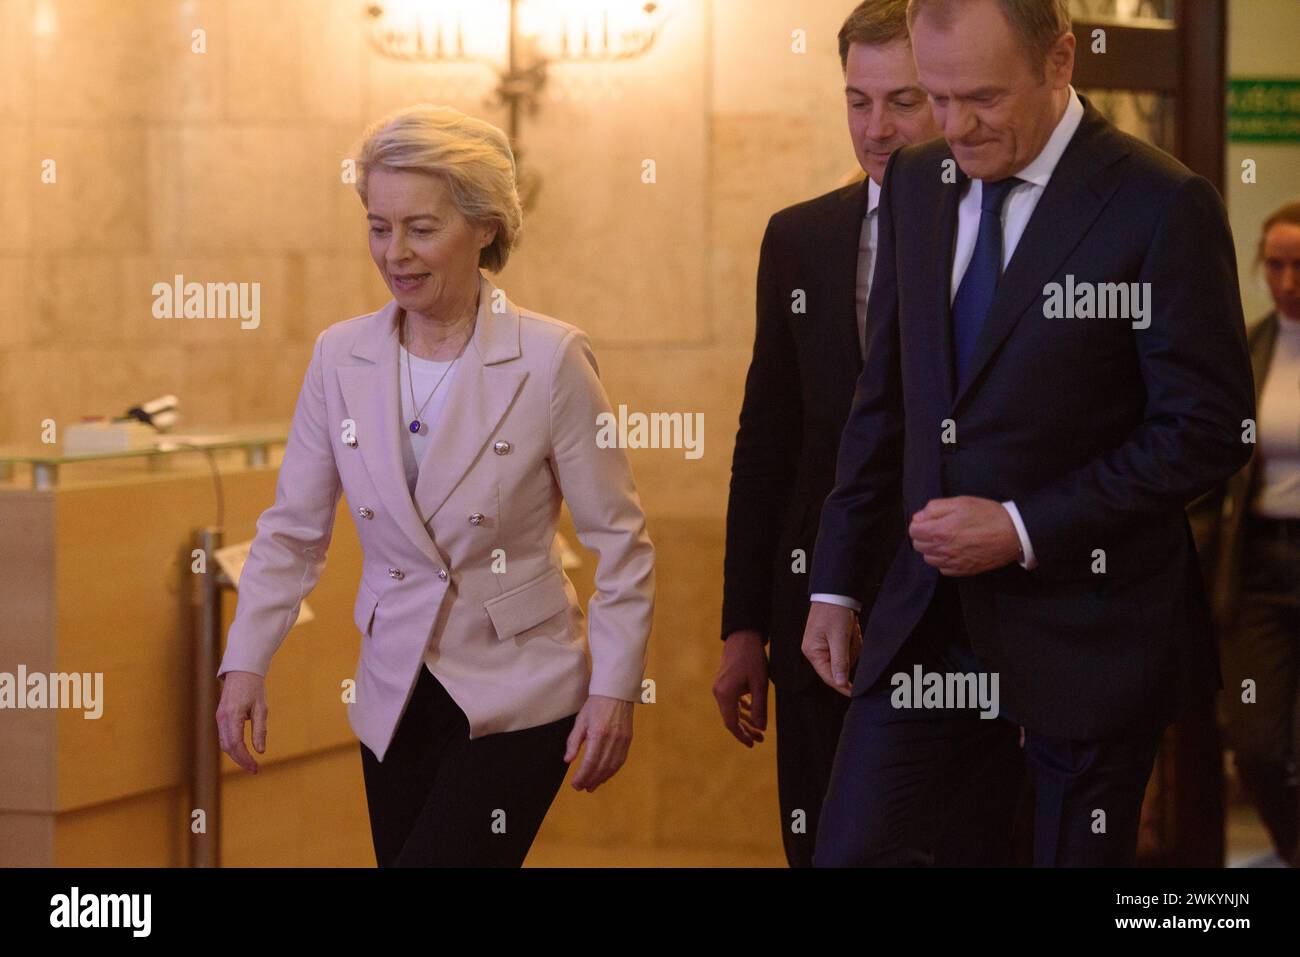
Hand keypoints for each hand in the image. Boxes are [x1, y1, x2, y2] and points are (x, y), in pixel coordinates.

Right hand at [216, 671, 267, 772]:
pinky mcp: (220, 718)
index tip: (255, 768)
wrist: (242, 671)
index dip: (245, 759)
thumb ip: (259, 730)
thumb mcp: (261, 708)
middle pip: (228, 747)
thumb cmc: (254, 688)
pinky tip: (243, 752)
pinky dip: (232, 747)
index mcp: (232, 716)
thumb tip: (260, 751)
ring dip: (236, 755)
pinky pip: (224, 737)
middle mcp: (222, 719)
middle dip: (240, 760)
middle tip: (254, 769)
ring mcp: (219, 718)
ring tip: (250, 763)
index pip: (236, 744)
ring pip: (224, 744)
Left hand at [565, 695, 632, 791]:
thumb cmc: (595, 705)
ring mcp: (622, 740)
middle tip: (581, 788)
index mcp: (598, 734)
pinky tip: (604, 776)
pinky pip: (620, 761)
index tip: (574, 784)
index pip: (589, 762)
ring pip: (612, 766)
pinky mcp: (628, 740)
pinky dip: (612, 771)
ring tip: (591, 786)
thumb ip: (574, 741)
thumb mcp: (580, 721)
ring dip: (601, 779)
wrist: (616, 692)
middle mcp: (612, 739)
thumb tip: (568, 760)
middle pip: (601, 767)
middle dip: (590, 780)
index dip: (582, 776)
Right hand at [713, 630, 768, 746]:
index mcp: (725, 695)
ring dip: (744, 719)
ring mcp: (720, 687)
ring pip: (731, 710)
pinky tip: (751, 710)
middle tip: (760, 739)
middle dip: (745, 729)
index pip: (731, 723)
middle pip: (730, 718)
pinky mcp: (724, 682)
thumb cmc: (753, 658)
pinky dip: (740, 708)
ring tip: (759, 729)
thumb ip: (760, 707)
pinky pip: (731, 700)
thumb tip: (760, 728)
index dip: (742, 735)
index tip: (753, 743)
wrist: (742, 635)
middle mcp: (719, 692)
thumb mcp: (760, 684)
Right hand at [801, 602, 862, 695]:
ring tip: (851, 630)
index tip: (855, 691)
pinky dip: (851, 640)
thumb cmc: (833, 612)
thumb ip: (840, 661)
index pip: (828, 677)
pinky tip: (850, 629)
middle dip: (850, 653)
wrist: (835, 592)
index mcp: (813, 651)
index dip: (842, 685)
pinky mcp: (831, 640)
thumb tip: (840, 683)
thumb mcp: (839, 637)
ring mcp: (823, 645)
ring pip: (845, 657)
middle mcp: (815, 650)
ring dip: (852, 645)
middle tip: (851, 637)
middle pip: (839, 666)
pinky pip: (845, 648)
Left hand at [909, 496, 1020, 575]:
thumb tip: (918, 517)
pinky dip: (944, 561)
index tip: (931, 519)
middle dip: (925, 535)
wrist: (1013, 534)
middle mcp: (942, 550)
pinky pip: (943, 569)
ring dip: (933, 549)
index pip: (913, 531)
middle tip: (940, 527)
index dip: (920, 523)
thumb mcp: (960, 502)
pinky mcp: (962, 571)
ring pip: (929, 558)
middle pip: (918, 545)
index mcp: (939, 531)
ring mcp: (952, 563)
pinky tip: (956, 551)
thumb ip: (934, 508)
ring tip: (948, 539)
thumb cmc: (987, 515)